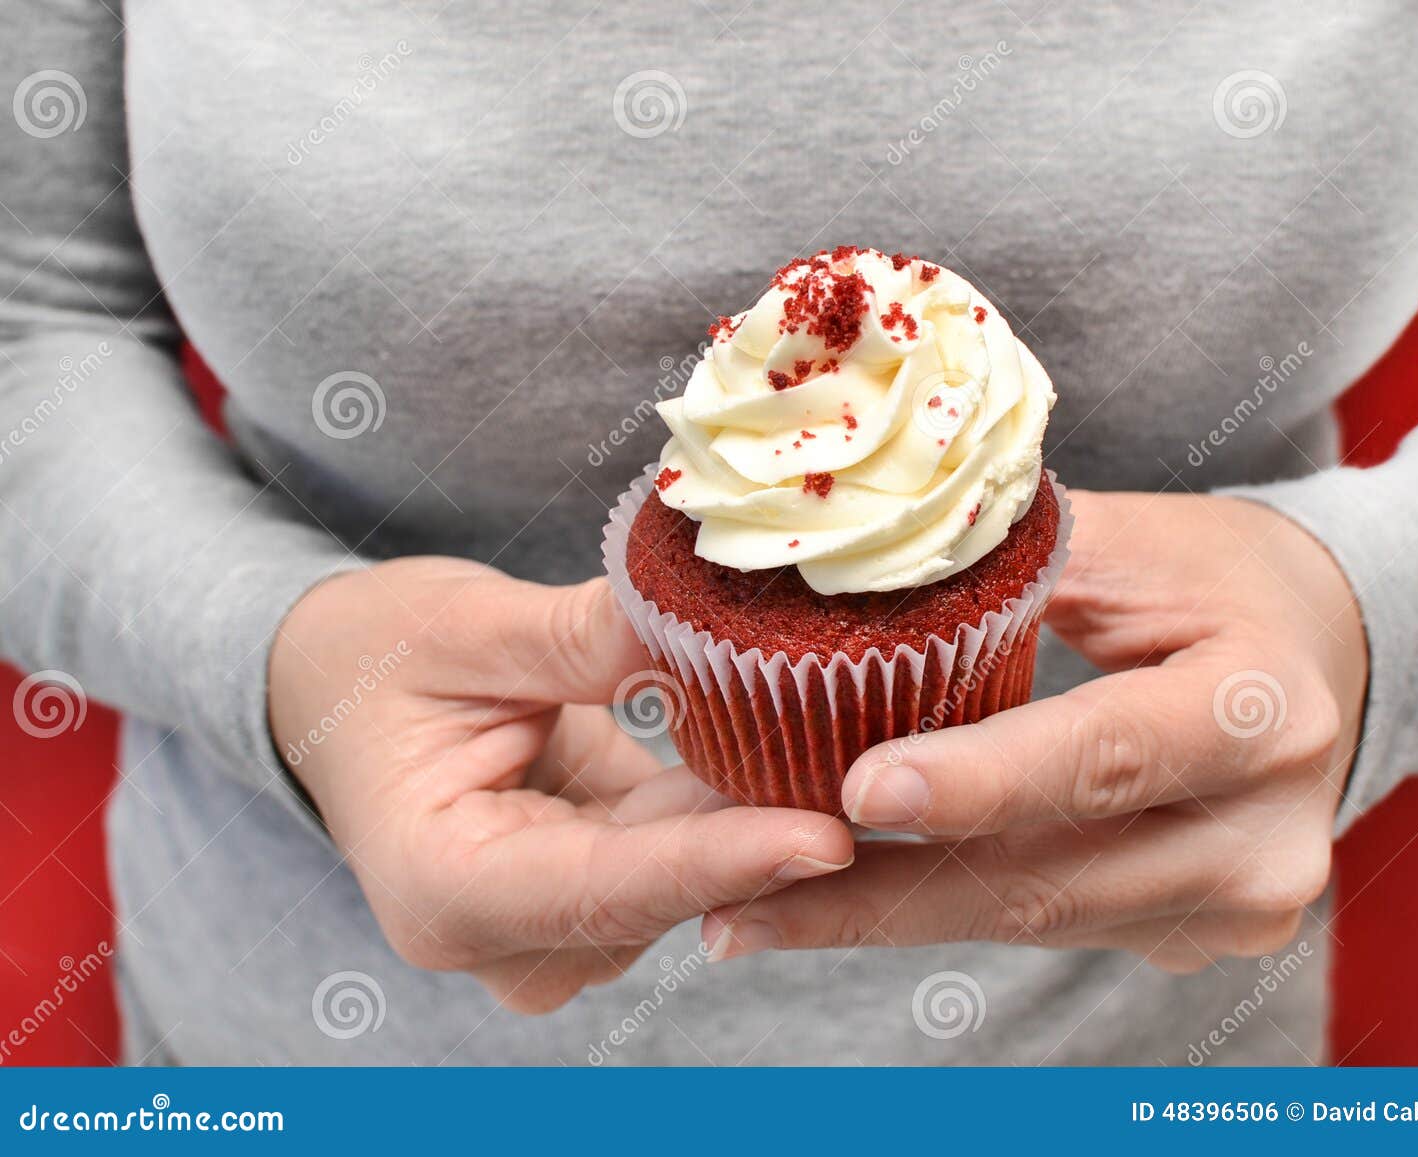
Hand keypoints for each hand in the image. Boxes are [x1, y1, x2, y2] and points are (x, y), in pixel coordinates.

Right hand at [268, 557, 852, 1010]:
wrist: (330, 690)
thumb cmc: (371, 654)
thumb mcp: (465, 629)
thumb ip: (580, 637)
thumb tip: (704, 624)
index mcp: (444, 888)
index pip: (607, 887)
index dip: (722, 861)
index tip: (828, 835)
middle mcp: (498, 937)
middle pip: (660, 895)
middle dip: (768, 833)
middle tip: (884, 768)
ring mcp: (545, 930)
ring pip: (683, 879)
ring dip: (758, 813)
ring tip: (855, 741)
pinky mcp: (586, 901)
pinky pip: (678, 852)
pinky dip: (731, 801)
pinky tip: (801, 746)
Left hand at [700, 492, 1366, 972]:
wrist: (1325, 653)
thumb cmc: (1218, 578)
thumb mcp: (1131, 543)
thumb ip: (1005, 566)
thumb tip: (842, 572)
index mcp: (1262, 707)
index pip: (1103, 754)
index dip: (978, 782)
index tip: (856, 790)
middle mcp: (1266, 833)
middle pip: (1050, 875)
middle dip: (884, 889)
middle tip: (744, 895)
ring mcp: (1238, 904)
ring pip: (1035, 918)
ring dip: (892, 913)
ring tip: (760, 910)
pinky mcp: (1199, 936)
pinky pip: (1050, 925)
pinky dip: (947, 907)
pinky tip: (851, 899)